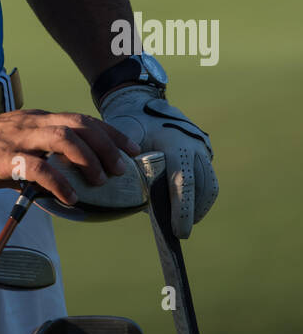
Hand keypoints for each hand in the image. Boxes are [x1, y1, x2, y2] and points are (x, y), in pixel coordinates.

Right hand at [0, 107, 141, 201]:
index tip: (131, 149)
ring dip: (87, 159)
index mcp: (37, 119)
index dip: (110, 133)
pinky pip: (37, 167)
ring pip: (63, 138)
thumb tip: (66, 181)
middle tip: (120, 169)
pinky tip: (69, 197)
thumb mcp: (16, 147)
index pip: (81, 119)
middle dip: (106, 145)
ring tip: (98, 181)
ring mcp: (17, 138)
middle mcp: (31, 123)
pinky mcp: (3, 157)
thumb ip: (41, 158)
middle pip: (79, 125)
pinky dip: (59, 182)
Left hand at [97, 87, 217, 237]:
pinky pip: (208, 176)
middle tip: (182, 232)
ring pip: (210, 183)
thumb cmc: (130, 122)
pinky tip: (188, 205)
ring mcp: (202, 146)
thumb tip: (131, 196)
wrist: (141, 100)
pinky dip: (202, 193)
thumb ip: (127, 162)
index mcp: (175, 144)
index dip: (182, 210)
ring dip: (200, 204)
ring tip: (185, 221)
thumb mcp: (124, 138)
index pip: (183, 183)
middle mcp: (194, 145)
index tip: (179, 232)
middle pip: (203, 187)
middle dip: (193, 212)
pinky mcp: (204, 149)